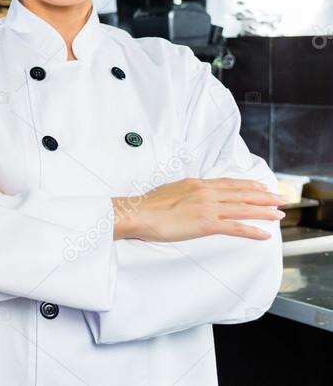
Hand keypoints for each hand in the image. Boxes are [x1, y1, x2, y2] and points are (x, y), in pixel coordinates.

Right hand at [113, 178, 285, 241]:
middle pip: (241, 193)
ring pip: (243, 208)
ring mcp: (207, 207)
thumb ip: (186, 193)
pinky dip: (252, 231)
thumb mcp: (170, 191)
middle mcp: (205, 192)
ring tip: (279, 214)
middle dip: (264, 196)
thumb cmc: (148, 206)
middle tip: (280, 198)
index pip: (228, 183)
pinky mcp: (206, 224)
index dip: (248, 185)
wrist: (138, 213)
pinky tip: (263, 234)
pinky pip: (235, 227)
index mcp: (196, 184)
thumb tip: (191, 196)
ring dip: (264, 211)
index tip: (261, 187)